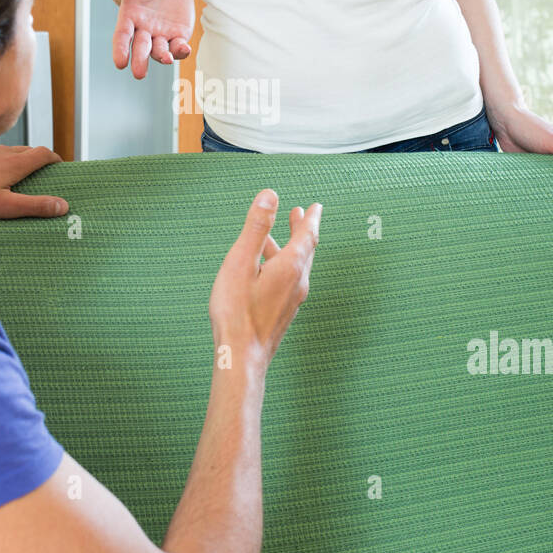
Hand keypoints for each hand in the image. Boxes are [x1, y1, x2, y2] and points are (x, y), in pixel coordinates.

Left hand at [0, 145, 68, 218]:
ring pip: (13, 151)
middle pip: (31, 151)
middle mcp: (4, 152)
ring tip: (23, 177)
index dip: (56, 160)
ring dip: (23, 159)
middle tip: (45, 177)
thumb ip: (34, 206)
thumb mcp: (6, 206)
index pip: (45, 153)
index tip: (61, 169)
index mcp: (16, 163)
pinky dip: (5, 160)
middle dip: (41, 161)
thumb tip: (63, 206)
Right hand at [110, 0, 195, 78]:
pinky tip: (184, 48)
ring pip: (161, 51)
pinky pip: (179, 46)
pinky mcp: (178, 33)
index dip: (120, 50)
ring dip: (163, 57)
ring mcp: (161, 34)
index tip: (120, 63)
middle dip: (140, 61)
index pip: (122, 37)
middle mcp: (144, 30)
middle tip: (139, 73)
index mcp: (129, 17)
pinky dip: (181, 50)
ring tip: (165, 58)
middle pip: (141, 49)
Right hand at [209, 190, 322, 369]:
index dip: (311, 218)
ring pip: (295, 267)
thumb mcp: (242, 261)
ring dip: (288, 248)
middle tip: (301, 214)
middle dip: (302, 230)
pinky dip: (281, 266)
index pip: (307, 235)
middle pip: (305, 250)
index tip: (315, 206)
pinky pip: (288, 282)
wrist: (241, 356)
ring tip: (273, 239)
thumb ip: (257, 227)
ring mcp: (291, 300)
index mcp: (290, 267)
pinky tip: (265, 272)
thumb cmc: (237, 311)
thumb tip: (270, 196)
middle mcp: (297, 283)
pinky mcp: (283, 313)